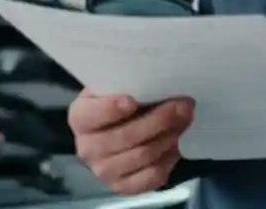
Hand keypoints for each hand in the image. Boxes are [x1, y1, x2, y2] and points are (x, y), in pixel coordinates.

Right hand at [68, 89, 194, 194]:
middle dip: (159, 120)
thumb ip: (128, 84)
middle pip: (125, 137)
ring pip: (143, 155)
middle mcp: (87, 148)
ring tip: (185, 119)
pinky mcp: (123, 186)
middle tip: (183, 105)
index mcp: (80, 118)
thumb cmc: (116, 101)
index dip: (110, 109)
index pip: (91, 115)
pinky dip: (168, 158)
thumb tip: (159, 77)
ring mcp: (104, 171)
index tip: (132, 100)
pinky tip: (176, 144)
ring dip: (169, 135)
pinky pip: (152, 176)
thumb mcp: (115, 87)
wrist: (114, 130)